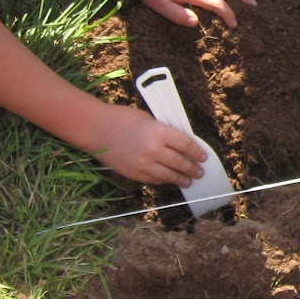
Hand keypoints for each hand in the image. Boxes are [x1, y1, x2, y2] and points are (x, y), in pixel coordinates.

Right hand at [86, 103, 207, 184]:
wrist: (95, 128)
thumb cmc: (122, 118)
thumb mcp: (148, 119)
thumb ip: (164, 131)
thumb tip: (180, 143)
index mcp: (159, 132)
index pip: (186, 145)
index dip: (197, 152)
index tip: (204, 157)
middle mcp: (154, 150)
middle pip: (180, 162)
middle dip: (192, 168)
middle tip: (199, 172)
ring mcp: (143, 164)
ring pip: (169, 175)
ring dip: (181, 178)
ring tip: (189, 180)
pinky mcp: (133, 173)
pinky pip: (154, 180)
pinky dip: (164, 180)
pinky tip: (169, 180)